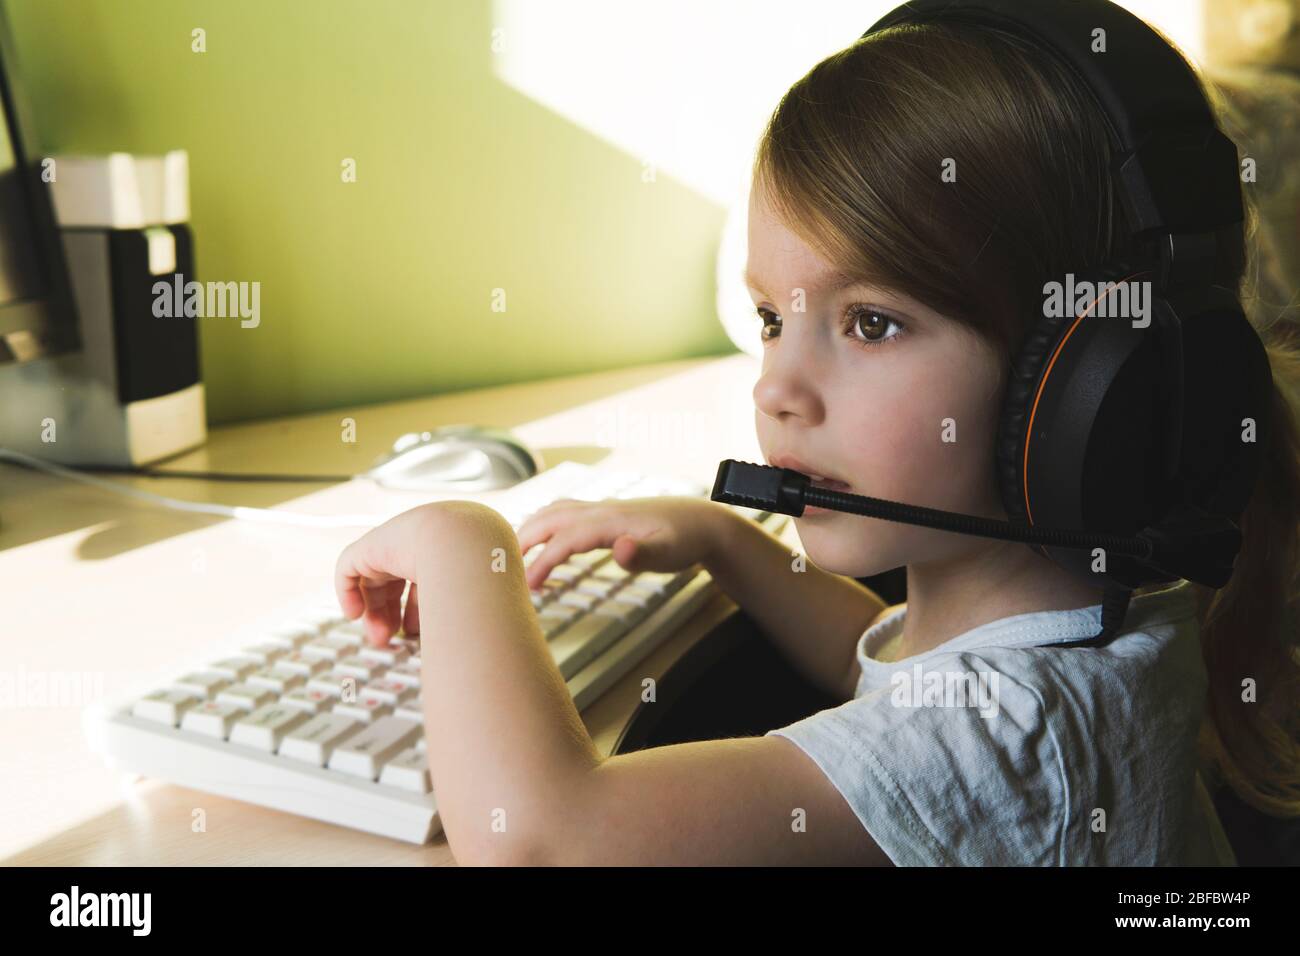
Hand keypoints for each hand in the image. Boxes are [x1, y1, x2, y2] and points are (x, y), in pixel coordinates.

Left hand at [333, 502, 457, 646]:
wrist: (460, 542)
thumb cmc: (474, 571)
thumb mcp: (466, 598)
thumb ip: (459, 614)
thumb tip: (459, 642)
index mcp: (436, 553)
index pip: (418, 583)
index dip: (414, 610)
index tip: (412, 633)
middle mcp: (411, 547)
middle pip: (391, 583)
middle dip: (389, 613)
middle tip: (388, 639)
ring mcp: (390, 544)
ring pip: (370, 579)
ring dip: (372, 610)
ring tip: (379, 637)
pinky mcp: (369, 546)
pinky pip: (347, 569)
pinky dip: (347, 593)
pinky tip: (355, 614)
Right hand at [515, 496, 729, 591]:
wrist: (701, 522)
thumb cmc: (685, 540)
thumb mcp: (669, 553)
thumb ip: (642, 555)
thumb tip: (619, 550)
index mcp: (610, 521)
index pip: (564, 539)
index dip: (543, 561)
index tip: (527, 587)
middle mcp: (600, 510)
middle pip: (549, 518)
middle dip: (522, 540)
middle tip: (499, 568)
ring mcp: (601, 509)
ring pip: (554, 512)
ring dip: (530, 528)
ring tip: (511, 554)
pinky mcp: (604, 515)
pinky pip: (565, 514)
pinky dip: (545, 524)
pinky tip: (542, 538)